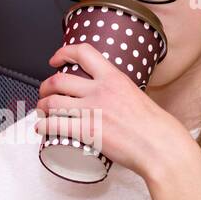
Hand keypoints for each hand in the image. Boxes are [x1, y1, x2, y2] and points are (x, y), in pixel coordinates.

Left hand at [35, 42, 196, 181]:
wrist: (159, 146)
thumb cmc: (155, 127)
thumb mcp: (137, 96)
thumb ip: (120, 93)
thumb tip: (112, 99)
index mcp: (114, 78)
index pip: (83, 52)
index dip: (63, 53)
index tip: (55, 60)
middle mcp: (99, 90)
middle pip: (59, 80)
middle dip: (45, 86)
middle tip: (44, 93)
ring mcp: (91, 111)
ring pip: (52, 102)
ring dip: (41, 106)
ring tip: (41, 111)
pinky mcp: (86, 131)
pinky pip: (54, 125)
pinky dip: (43, 126)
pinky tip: (41, 128)